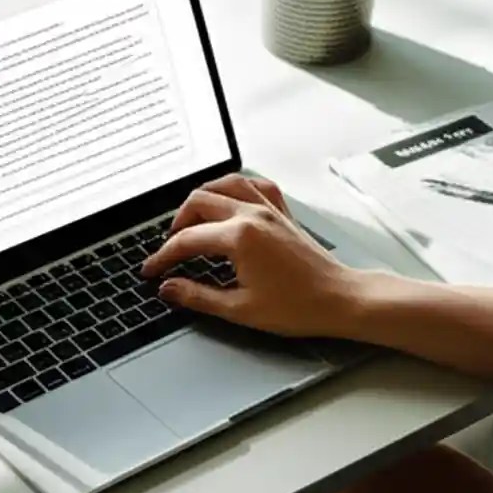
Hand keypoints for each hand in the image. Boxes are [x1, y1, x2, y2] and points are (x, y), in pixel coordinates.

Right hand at [140, 174, 358, 337]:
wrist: (339, 300)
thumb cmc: (297, 307)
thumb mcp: (239, 309)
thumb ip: (198, 296)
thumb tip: (169, 289)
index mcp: (239, 237)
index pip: (187, 240)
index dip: (163, 257)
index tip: (152, 270)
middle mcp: (252, 215)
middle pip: (198, 202)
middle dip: (176, 224)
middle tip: (170, 249)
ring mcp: (269, 210)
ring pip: (225, 184)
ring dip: (202, 198)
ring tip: (191, 220)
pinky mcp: (283, 213)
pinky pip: (255, 185)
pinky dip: (237, 187)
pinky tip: (230, 200)